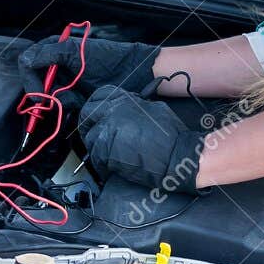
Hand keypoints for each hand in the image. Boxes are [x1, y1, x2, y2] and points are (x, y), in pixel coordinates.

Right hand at [17, 35, 159, 104]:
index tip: (39, 94)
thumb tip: (25, 60)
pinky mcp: (74, 93)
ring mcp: (65, 78)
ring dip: (56, 99)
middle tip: (50, 102)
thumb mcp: (74, 53)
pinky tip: (78, 100)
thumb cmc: (106, 59)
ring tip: (72, 98)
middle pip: (34, 80)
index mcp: (54, 47)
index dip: (29, 78)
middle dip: (42, 92)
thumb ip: (47, 53)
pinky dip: (67, 103)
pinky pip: (61, 102)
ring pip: (47, 94)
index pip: (28, 61)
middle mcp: (56, 62)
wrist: (133, 75)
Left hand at [77, 85, 207, 193]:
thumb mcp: (155, 109)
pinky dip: (101, 163)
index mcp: (126, 100)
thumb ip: (137, 106)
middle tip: (94, 137)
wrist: (176, 155)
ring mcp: (109, 129)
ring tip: (104, 156)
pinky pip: (96, 156)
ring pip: (91, 138)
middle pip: (87, 115)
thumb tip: (128, 108)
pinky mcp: (107, 149)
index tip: (96, 117)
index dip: (95, 107)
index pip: (100, 96)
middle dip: (88, 127)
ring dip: (96, 148)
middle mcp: (114, 112)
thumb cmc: (171, 136)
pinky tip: (108, 167)